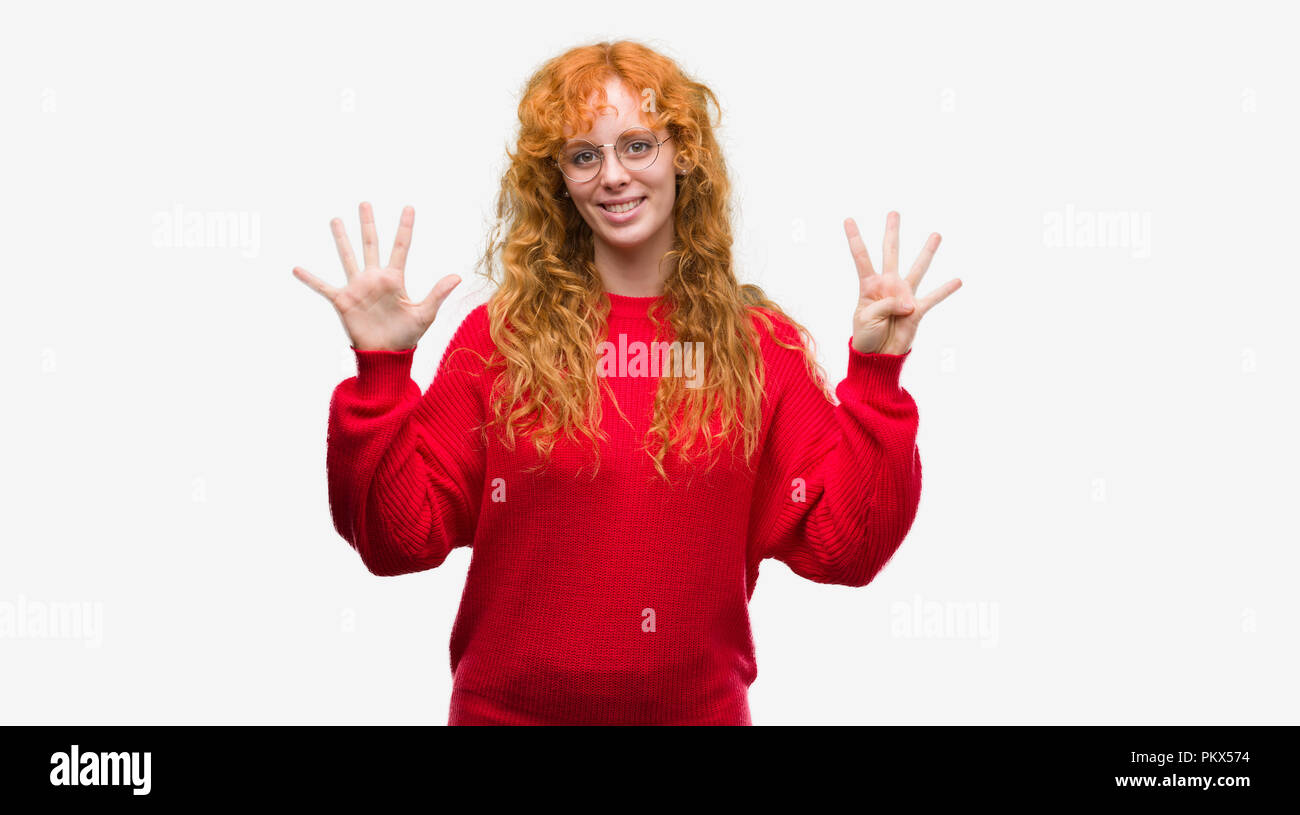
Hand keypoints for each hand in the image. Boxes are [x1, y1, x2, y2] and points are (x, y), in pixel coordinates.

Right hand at [293, 202, 461, 350]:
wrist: (386, 355)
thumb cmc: (406, 335)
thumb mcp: (424, 314)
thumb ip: (438, 293)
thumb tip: (458, 276)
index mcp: (394, 279)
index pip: (401, 247)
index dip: (405, 227)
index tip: (409, 207)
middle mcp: (374, 278)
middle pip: (371, 244)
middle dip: (368, 224)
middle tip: (365, 203)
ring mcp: (358, 288)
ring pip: (348, 257)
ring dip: (341, 239)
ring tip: (335, 220)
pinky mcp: (343, 301)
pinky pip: (323, 287)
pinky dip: (310, 279)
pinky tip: (296, 268)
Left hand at [846, 211, 961, 355]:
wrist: (877, 356)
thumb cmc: (865, 336)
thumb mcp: (866, 319)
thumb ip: (886, 306)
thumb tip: (909, 303)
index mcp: (869, 285)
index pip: (861, 257)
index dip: (855, 238)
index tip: (848, 219)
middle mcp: (888, 284)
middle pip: (890, 253)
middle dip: (892, 233)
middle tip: (894, 213)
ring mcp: (904, 295)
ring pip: (917, 269)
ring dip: (927, 252)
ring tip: (936, 235)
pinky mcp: (917, 310)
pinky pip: (933, 298)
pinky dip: (945, 290)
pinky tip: (958, 280)